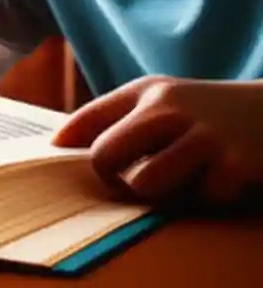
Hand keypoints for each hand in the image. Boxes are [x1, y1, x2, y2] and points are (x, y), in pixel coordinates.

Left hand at [53, 76, 262, 204]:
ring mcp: (202, 137)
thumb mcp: (163, 99)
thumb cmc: (209, 113)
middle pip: (104, 157)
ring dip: (160, 193)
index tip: (58, 161)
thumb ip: (116, 116)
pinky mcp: (234, 166)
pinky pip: (198, 200)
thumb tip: (59, 142)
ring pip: (145, 184)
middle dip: (110, 178)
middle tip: (128, 181)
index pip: (85, 121)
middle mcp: (169, 109)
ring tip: (179, 180)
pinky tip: (220, 178)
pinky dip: (206, 197)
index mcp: (147, 93)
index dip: (65, 148)